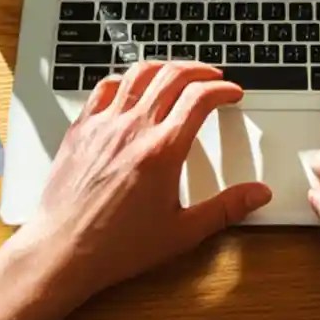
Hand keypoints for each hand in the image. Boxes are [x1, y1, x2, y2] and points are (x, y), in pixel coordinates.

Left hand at [0, 62, 271, 319]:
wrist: (62, 252)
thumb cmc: (117, 246)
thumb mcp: (182, 233)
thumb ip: (225, 209)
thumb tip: (257, 194)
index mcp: (162, 151)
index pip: (200, 98)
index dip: (223, 89)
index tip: (232, 93)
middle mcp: (132, 129)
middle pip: (172, 76)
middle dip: (200, 70)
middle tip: (213, 77)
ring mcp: (103, 125)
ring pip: (138, 74)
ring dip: (165, 67)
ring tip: (179, 74)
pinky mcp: (81, 129)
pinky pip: (104, 88)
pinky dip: (125, 80)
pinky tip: (132, 88)